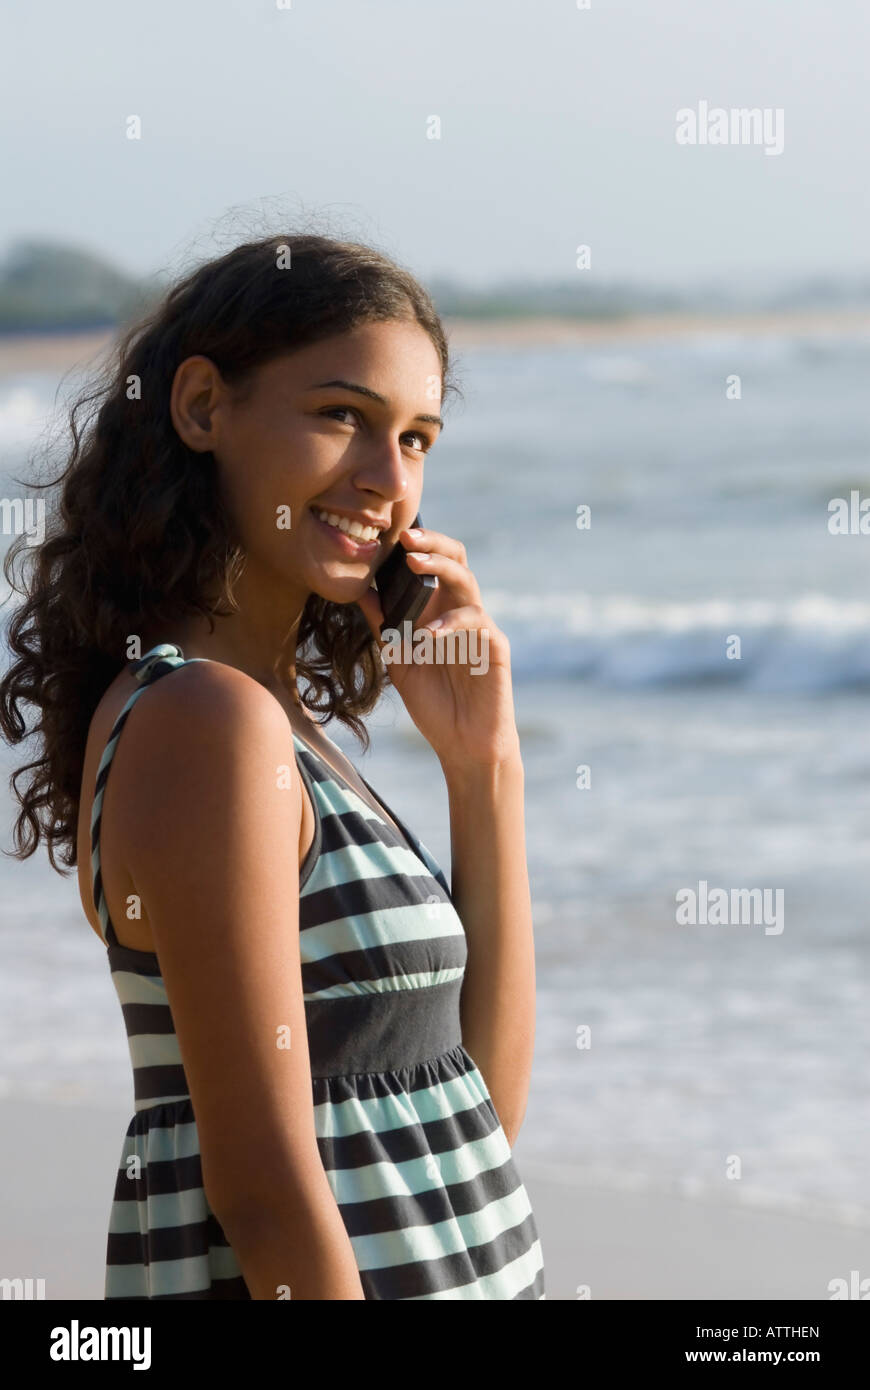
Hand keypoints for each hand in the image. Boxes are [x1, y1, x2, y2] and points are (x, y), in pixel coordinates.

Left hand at [355, 525, 520, 768]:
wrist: (464, 745)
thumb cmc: (435, 705)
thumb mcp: (399, 662)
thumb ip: (384, 627)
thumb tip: (361, 592)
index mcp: (439, 612)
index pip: (432, 566)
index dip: (415, 548)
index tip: (385, 536)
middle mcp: (461, 613)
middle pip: (456, 560)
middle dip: (432, 543)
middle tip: (405, 537)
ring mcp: (480, 628)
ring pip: (467, 581)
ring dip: (440, 568)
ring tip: (414, 563)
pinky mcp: (495, 647)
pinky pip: (476, 621)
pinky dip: (450, 623)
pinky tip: (428, 635)